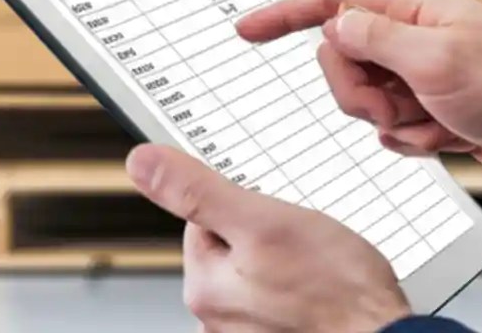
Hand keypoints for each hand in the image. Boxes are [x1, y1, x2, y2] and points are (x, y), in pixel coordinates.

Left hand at [126, 144, 410, 332]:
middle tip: (302, 243)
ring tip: (316, 269)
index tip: (272, 216)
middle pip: (230, 249)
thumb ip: (200, 192)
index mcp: (205, 287)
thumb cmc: (338, 290)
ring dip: (284, 266)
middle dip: (265, 238)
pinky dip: (298, 293)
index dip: (244, 207)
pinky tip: (320, 292)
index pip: (203, 220)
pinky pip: (278, 301)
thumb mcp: (264, 221)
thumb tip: (143, 164)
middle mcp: (216, 319)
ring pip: (257, 274)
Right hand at [236, 0, 481, 184]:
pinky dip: (412, 138)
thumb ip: (377, 38)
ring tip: (432, 121)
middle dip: (361, 93)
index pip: (332, 1)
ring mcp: (414, 69)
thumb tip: (334, 23)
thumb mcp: (438, 59)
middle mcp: (409, 31)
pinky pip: (387, 126)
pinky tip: (445, 135)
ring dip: (392, 121)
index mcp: (412, 4)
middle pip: (340, 58)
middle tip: (399, 105)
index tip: (246, 30)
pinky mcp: (423, 103)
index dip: (285, 14)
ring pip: (360, 98)